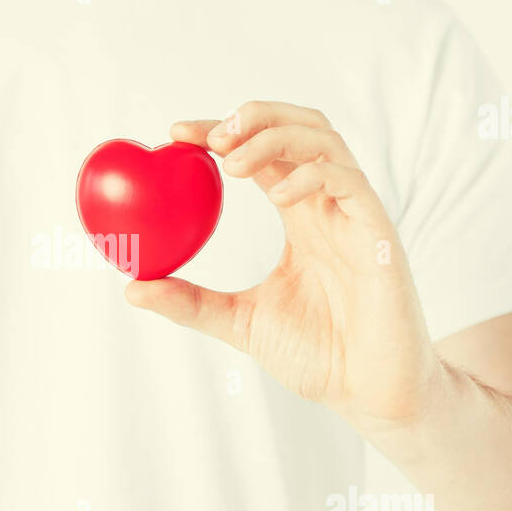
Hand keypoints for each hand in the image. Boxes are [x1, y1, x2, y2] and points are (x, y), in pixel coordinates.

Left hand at [126, 101, 444, 433]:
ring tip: (231, 162)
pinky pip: (349, 182)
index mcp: (301, 216)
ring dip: (275, 137)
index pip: (261, 153)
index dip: (221, 132)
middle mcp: (329, 206)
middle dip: (254, 117)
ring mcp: (357, 216)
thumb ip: (191, 302)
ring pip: (325, 141)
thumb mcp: (240, 322)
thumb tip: (132, 287)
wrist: (369, 393)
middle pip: (300, 127)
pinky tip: (277, 195)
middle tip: (208, 136)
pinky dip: (309, 176)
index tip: (176, 134)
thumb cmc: (319, 357)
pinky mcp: (380, 234)